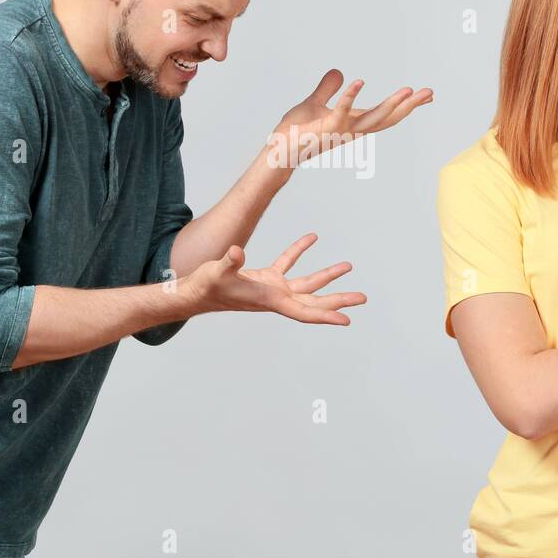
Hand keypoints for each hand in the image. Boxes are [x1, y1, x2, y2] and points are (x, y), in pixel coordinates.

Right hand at [186, 233, 365, 324]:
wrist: (195, 292)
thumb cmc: (206, 287)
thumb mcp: (218, 273)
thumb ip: (229, 262)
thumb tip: (237, 251)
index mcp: (270, 300)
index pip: (304, 312)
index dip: (325, 316)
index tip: (346, 319)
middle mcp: (276, 297)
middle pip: (314, 302)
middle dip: (339, 299)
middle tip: (363, 297)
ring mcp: (272, 288)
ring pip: (306, 284)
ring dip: (327, 276)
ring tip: (348, 266)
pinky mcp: (265, 278)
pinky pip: (287, 263)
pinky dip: (299, 251)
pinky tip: (311, 237)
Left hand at [271, 69, 432, 165]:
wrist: (278, 150)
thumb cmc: (296, 131)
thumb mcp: (314, 102)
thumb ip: (327, 88)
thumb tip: (337, 71)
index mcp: (353, 123)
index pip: (385, 114)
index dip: (406, 105)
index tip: (426, 96)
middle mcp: (352, 130)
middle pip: (387, 118)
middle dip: (409, 106)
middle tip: (429, 92)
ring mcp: (340, 131)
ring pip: (372, 119)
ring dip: (391, 104)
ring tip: (409, 90)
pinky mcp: (326, 128)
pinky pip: (341, 112)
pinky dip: (350, 97)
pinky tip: (359, 81)